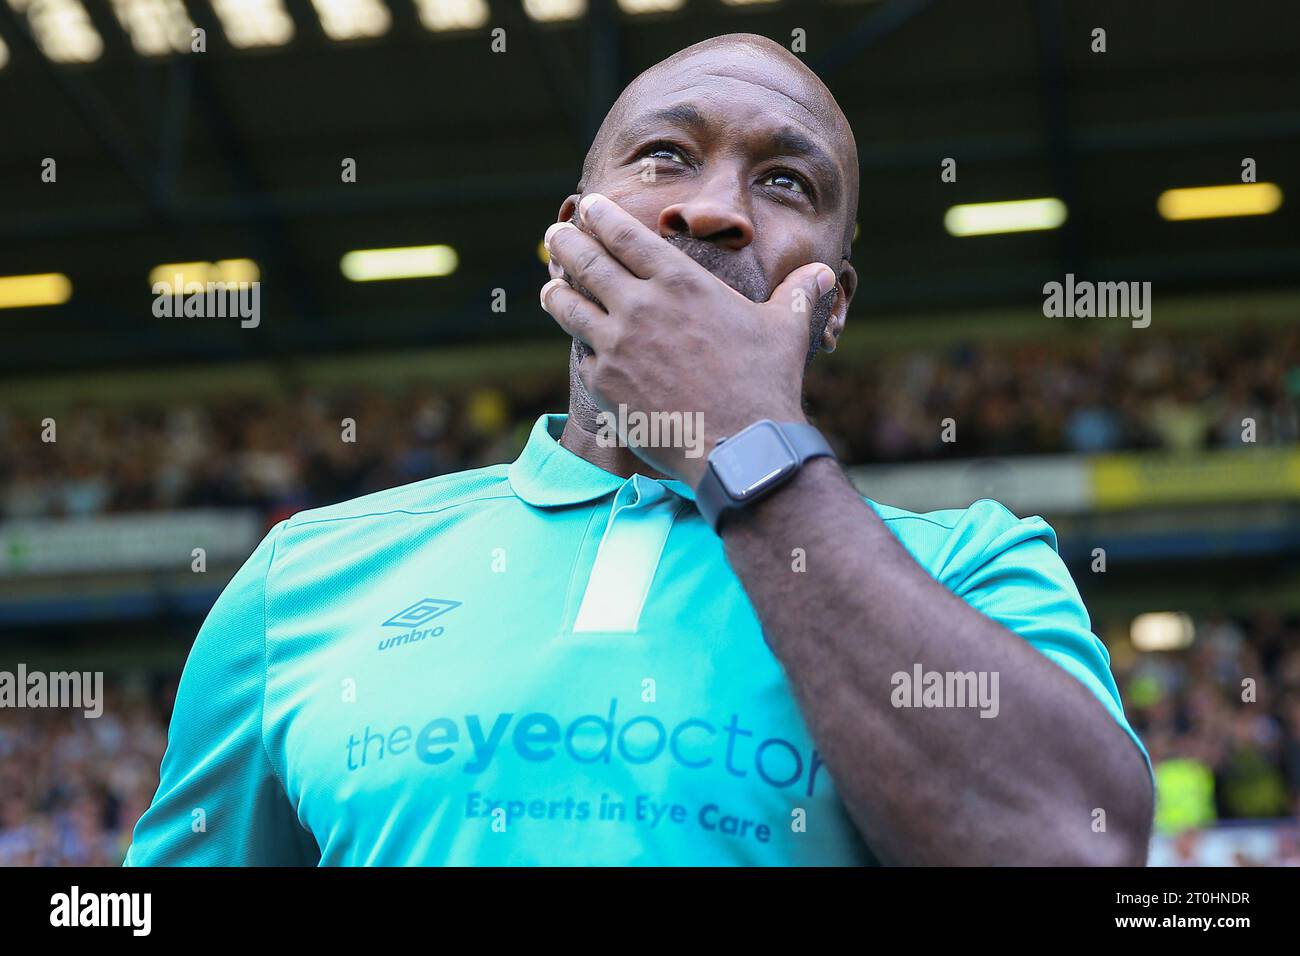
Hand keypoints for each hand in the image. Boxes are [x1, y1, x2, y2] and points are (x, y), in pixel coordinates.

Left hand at [540, 193, 836, 486]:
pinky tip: (581, 345)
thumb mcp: (786, 329)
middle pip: (586, 262)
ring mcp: (615, 346)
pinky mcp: (604, 384)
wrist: (738, 447)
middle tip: (556, 234)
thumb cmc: (765, 385)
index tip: (589, 207)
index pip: (624, 235)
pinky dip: (581, 346)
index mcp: (679, 281)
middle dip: (567, 242)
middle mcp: (639, 306)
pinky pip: (584, 356)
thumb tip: (823, 272)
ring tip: (551, 287)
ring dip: (558, 291)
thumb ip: (798, 294)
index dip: (601, 216)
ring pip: (570, 307)